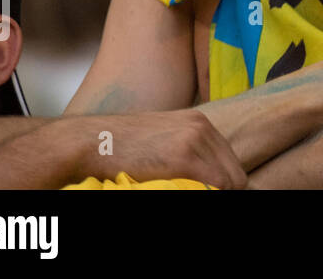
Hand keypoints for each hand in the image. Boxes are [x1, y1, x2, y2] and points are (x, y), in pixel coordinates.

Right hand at [70, 110, 246, 188]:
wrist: (87, 142)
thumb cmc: (117, 147)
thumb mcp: (160, 140)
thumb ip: (185, 151)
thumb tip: (206, 180)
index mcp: (198, 122)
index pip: (230, 162)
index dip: (226, 185)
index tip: (214, 194)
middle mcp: (201, 127)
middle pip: (235, 173)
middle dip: (226, 191)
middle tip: (209, 198)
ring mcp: (194, 140)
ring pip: (230, 182)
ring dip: (217, 194)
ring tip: (198, 196)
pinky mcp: (183, 157)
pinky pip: (215, 186)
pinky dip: (209, 195)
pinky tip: (192, 195)